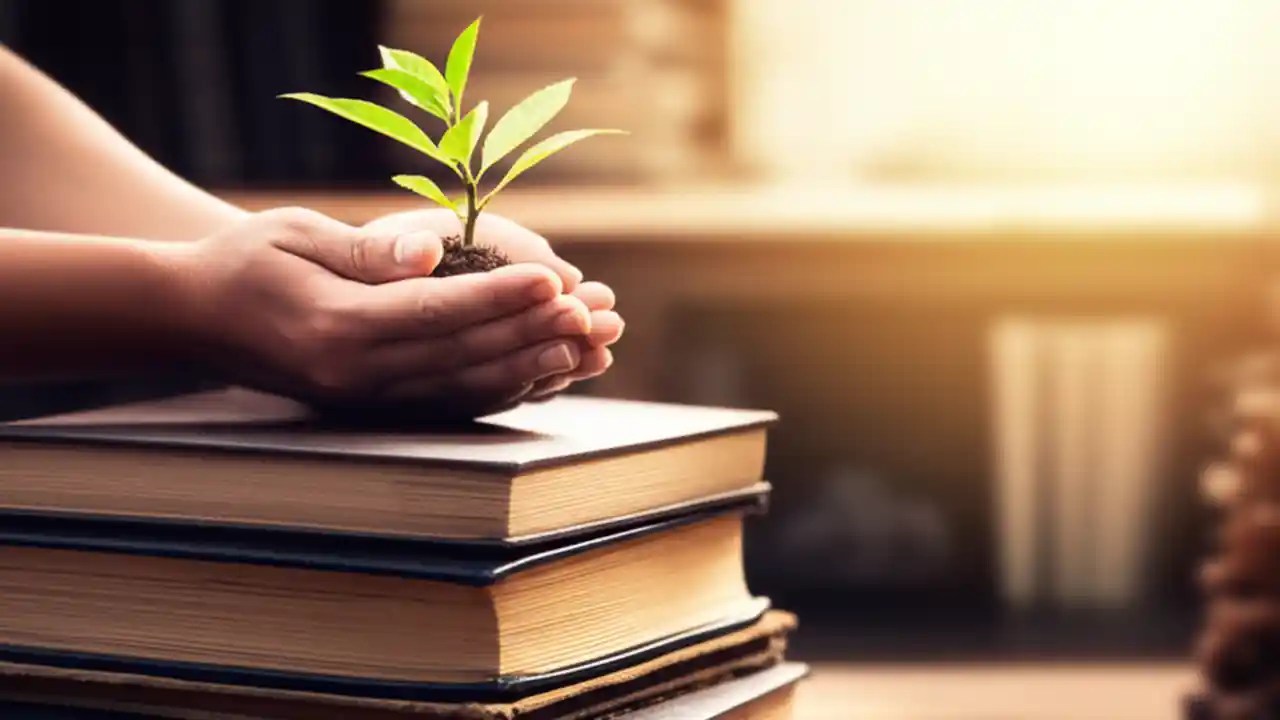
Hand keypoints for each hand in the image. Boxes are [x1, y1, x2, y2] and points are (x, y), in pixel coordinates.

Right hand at [169, 207, 592, 416]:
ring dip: (532, 369)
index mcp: (336, 326)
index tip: (554, 280)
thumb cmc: (247, 261)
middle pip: (463, 356)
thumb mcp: (296, 235)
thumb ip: (368, 251)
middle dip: (535, 334)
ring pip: (466, 388)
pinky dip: (503, 391)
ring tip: (588, 349)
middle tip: (594, 314)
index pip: (435, 311)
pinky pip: (452, 404)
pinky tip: (545, 376)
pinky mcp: (375, 408)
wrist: (196, 318)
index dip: (499, 297)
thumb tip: (432, 251)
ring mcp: (367, 400)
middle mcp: (357, 374)